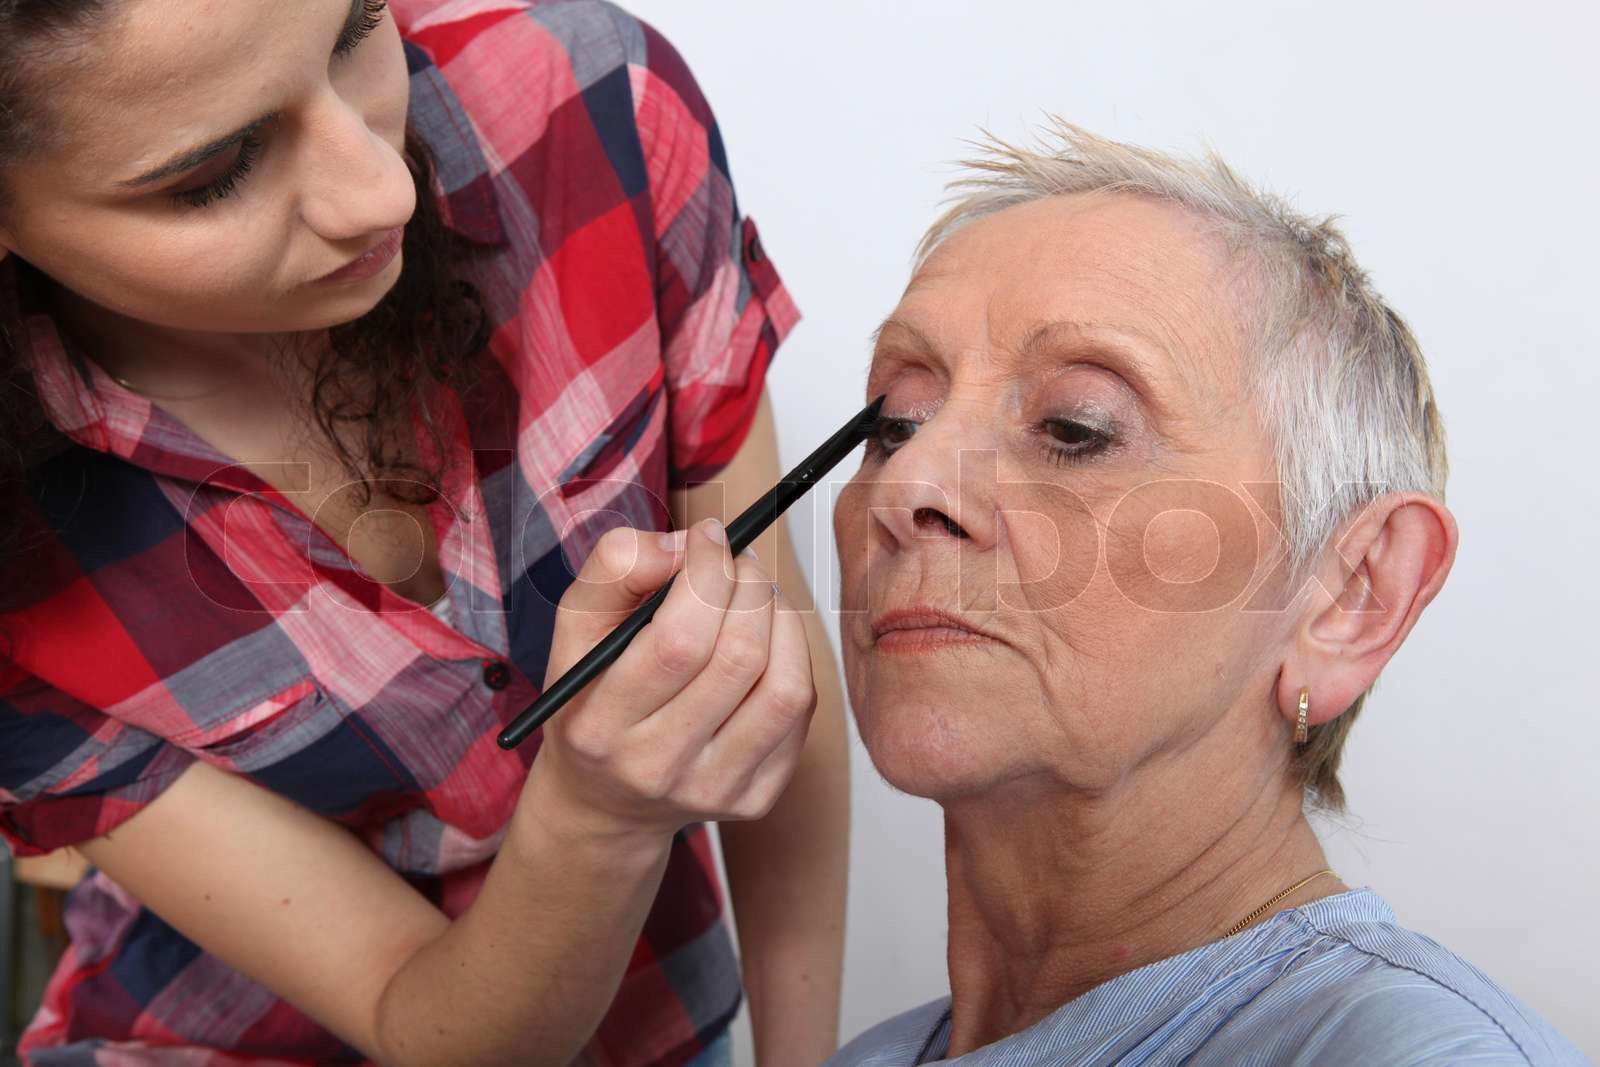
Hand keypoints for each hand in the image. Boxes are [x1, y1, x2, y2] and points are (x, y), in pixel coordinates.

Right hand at [523, 520, 817, 841]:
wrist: (604, 800)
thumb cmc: (592, 697)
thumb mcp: (574, 628)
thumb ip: (615, 568)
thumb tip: (685, 547)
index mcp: (600, 725)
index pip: (678, 641)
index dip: (707, 574)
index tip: (708, 538)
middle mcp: (656, 766)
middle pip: (739, 659)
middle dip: (749, 588)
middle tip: (737, 566)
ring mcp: (712, 789)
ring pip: (784, 689)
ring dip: (783, 621)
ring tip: (757, 598)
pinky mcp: (755, 798)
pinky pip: (801, 715)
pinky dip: (793, 660)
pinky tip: (765, 645)